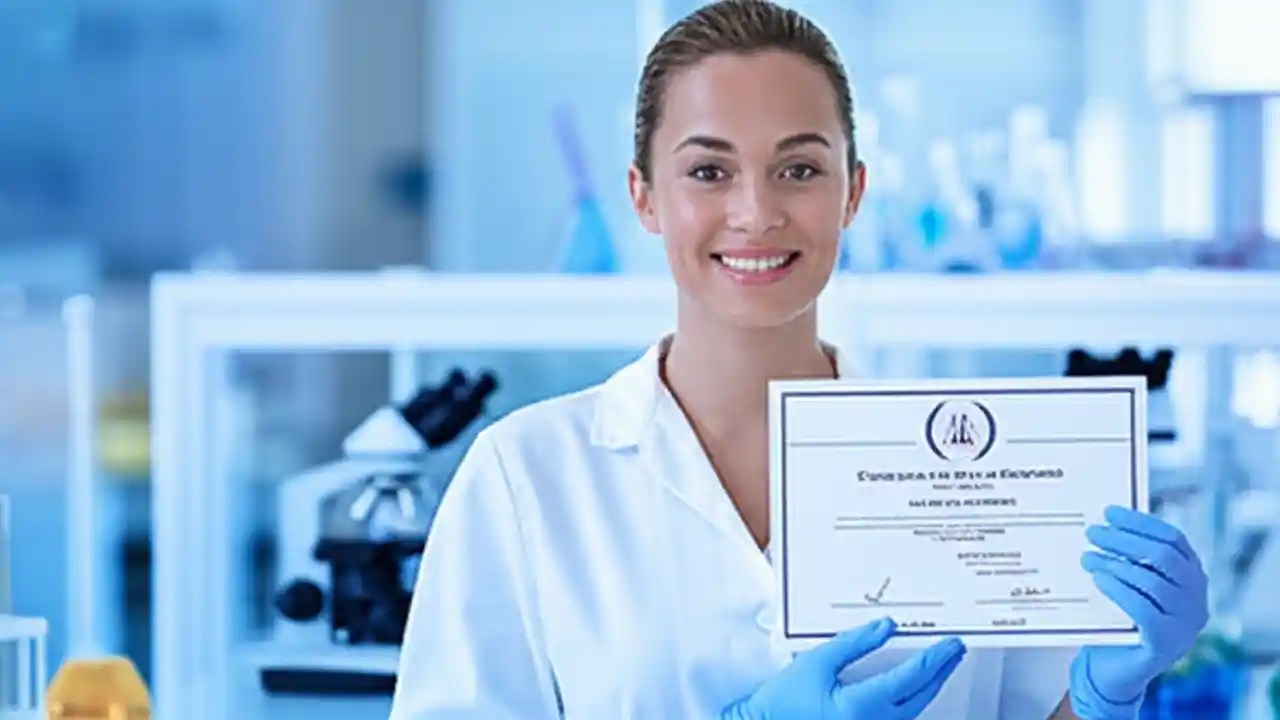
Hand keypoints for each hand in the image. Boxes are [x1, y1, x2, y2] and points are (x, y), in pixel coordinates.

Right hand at [721, 617, 965, 719]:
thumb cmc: (782, 703)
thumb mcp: (816, 662)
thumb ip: (854, 644)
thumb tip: (885, 628)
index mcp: (861, 707)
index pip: (911, 678)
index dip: (935, 659)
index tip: (951, 645)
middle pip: (921, 697)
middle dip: (941, 672)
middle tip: (955, 651)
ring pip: (914, 711)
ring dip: (929, 686)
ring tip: (939, 665)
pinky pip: (899, 719)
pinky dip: (911, 700)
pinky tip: (913, 688)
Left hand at [1070, 506, 1209, 718]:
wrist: (1115, 670)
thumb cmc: (1120, 618)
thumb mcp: (1130, 584)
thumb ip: (1130, 558)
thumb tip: (1106, 521)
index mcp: (1192, 576)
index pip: (1172, 538)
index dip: (1140, 522)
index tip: (1109, 512)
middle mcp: (1196, 598)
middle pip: (1162, 556)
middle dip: (1124, 540)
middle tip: (1092, 533)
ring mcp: (1186, 623)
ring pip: (1152, 581)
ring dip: (1115, 564)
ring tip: (1087, 557)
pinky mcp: (1167, 643)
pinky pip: (1143, 609)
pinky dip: (1119, 589)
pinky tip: (1098, 579)